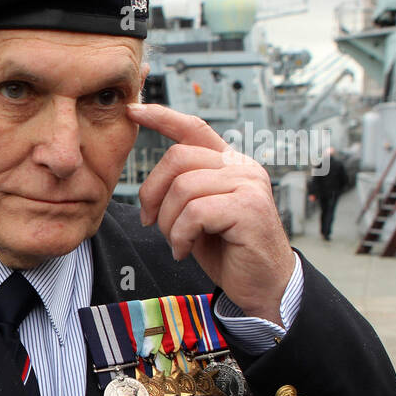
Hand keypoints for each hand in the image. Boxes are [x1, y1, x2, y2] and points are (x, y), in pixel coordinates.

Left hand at [125, 103, 293, 325]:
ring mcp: (248, 184)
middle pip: (177, 157)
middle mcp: (241, 167)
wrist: (261, 284)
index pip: (193, 128)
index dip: (162, 117)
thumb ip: (184, 190)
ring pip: (183, 187)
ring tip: (177, 241)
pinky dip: (180, 236)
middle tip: (151, 221)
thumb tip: (150, 185)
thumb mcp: (198, 214)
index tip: (133, 110)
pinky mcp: (249, 208)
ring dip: (168, 221)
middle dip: (152, 193)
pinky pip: (195, 213)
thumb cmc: (227, 249)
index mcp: (228, 163)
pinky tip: (184, 250)